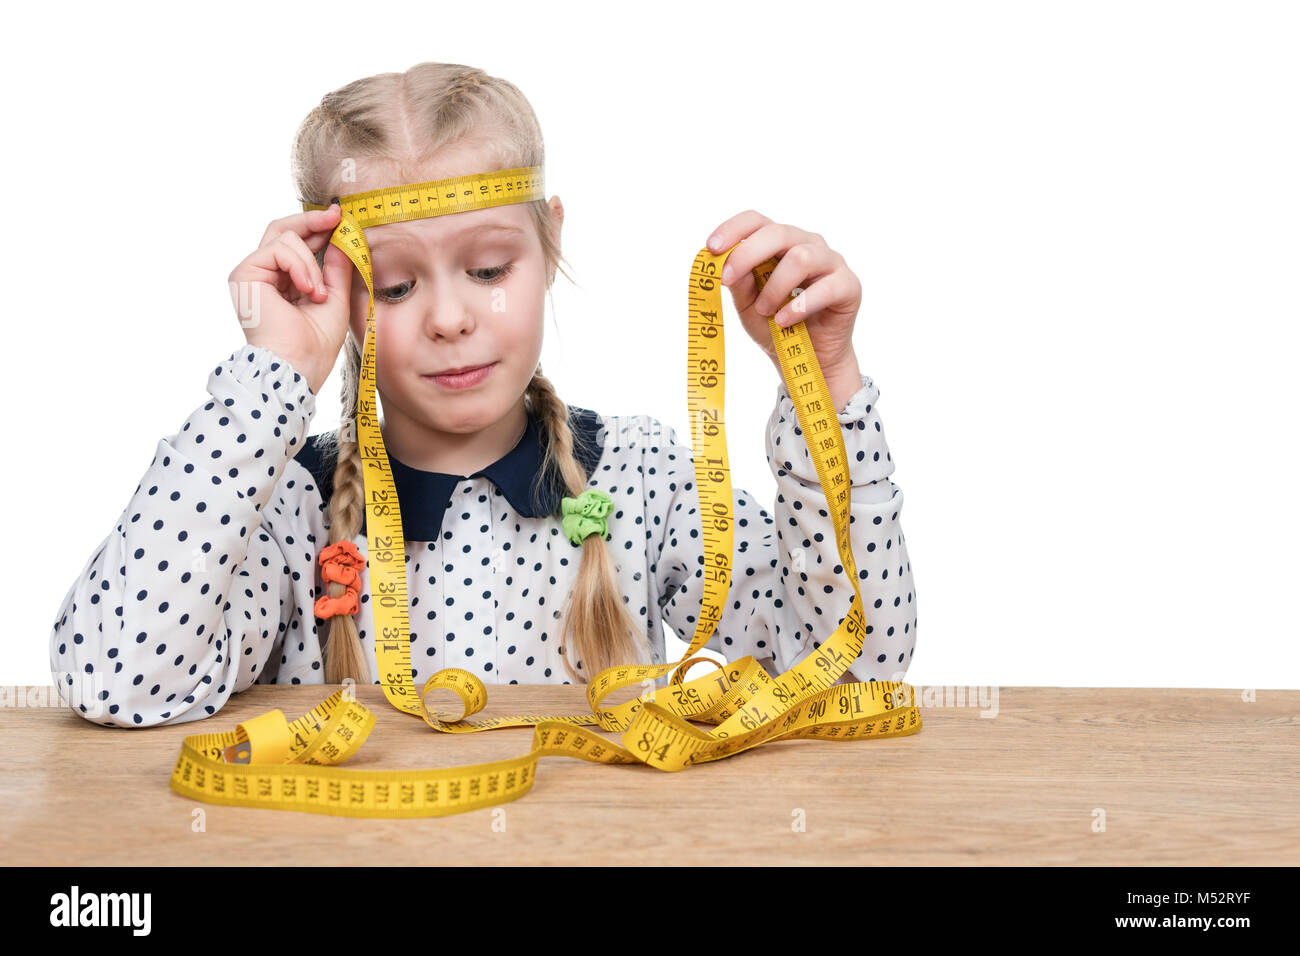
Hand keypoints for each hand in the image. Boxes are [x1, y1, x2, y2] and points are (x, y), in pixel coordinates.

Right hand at [228, 203, 353, 394]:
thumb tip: (344, 237)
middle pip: (283, 230)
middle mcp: (263, 275)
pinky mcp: (244, 273)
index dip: (317, 227)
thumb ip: (336, 268)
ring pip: (285, 237)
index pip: (296, 242)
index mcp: (281, 282)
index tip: (341, 218)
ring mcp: (252, 273)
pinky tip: (308, 290)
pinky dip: (300, 265)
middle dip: (313, 221)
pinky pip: (278, 248)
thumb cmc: (314, 345)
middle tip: (337, 216)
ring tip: (318, 294)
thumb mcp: (334, 298)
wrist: (297, 367)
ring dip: (312, 263)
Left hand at [706, 210, 862, 407]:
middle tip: (727, 280)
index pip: (757, 221)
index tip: (711, 249)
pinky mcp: (849, 286)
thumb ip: (739, 283)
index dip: (733, 229)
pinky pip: (826, 287)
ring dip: (775, 287)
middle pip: (778, 232)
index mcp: (780, 243)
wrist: (809, 360)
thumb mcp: (748, 306)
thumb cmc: (777, 325)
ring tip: (765, 312)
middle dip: (747, 254)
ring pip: (801, 257)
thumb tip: (724, 262)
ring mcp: (831, 262)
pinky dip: (800, 305)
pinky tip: (785, 320)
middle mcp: (807, 244)